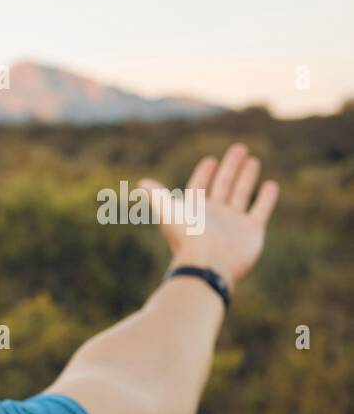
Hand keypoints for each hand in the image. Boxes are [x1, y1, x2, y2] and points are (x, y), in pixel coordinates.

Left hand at [139, 142, 278, 289]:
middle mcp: (214, 216)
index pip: (199, 187)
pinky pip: (260, 210)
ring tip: (253, 160)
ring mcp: (233, 223)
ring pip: (242, 194)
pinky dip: (266, 198)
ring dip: (247, 177)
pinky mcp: (251, 231)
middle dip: (231, 167)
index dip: (204, 174)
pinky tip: (271, 184)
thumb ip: (158, 196)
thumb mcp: (170, 213)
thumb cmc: (187, 238)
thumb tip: (141, 183)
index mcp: (194, 211)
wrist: (207, 266)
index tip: (210, 160)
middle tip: (240, 148)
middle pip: (223, 185)